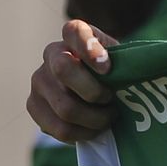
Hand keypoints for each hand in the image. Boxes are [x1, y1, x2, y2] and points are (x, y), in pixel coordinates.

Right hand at [26, 20, 118, 143]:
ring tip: (107, 118)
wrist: (94, 94)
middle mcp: (51, 54)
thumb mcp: (122, 61)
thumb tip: (133, 68)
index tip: (107, 67)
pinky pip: (59, 128)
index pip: (74, 31)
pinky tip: (93, 129)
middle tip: (111, 101)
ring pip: (64, 107)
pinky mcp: (34, 106)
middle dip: (94, 91)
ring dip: (93, 119)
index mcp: (73, 36)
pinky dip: (82, 134)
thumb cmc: (114, 75)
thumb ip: (124, 60)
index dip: (89, 48)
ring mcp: (39, 81)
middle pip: (64, 70)